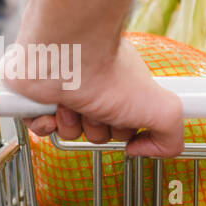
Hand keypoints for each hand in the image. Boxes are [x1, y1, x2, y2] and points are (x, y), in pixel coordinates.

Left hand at [6, 36, 183, 156]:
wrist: (68, 55)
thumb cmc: (111, 74)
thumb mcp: (165, 111)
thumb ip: (171, 138)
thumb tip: (140, 150)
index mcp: (122, 87)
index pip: (124, 127)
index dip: (124, 130)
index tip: (124, 120)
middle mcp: (94, 88)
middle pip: (97, 133)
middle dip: (97, 129)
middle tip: (98, 109)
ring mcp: (64, 90)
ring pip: (68, 132)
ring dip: (71, 124)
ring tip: (72, 102)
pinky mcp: (35, 95)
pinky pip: (38, 127)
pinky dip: (44, 124)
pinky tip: (51, 109)